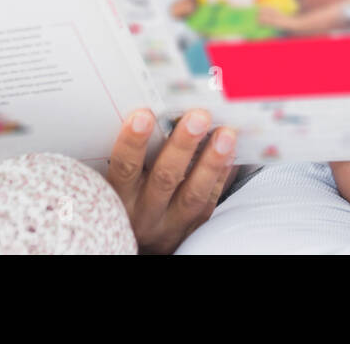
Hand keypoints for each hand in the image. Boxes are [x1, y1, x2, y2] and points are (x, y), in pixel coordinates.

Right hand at [104, 109, 236, 254]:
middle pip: (164, 179)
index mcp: (119, 196)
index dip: (132, 143)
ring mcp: (170, 223)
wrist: (140, 239)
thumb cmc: (127, 197)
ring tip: (225, 134)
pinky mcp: (192, 227)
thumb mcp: (118, 182)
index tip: (143, 115)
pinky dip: (221, 176)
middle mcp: (144, 213)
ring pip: (193, 194)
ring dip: (211, 161)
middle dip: (182, 146)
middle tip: (198, 117)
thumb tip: (153, 112)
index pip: (124, 168)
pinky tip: (230, 154)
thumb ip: (131, 155)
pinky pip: (209, 201)